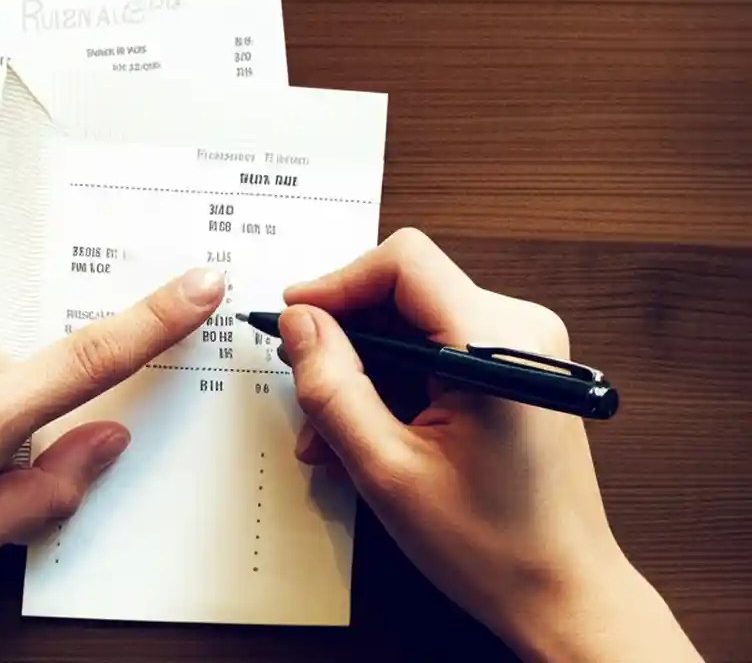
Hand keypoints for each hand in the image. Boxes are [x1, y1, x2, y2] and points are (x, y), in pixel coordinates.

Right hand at [278, 229, 698, 661]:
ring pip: (411, 325)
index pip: (403, 263)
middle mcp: (520, 330)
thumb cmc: (492, 546)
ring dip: (363, 373)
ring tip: (329, 437)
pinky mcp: (514, 369)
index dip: (337, 284)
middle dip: (345, 341)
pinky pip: (434, 350)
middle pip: (403, 293)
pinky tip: (366, 436)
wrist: (563, 593)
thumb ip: (333, 388)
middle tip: (304, 392)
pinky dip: (393, 385)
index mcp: (497, 345)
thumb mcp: (386, 469)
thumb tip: (299, 322)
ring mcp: (521, 348)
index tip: (294, 320)